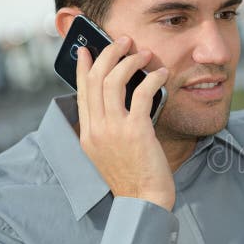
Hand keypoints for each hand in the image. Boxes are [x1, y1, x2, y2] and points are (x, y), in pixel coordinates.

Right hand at [76, 36, 175, 210]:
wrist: (144, 202)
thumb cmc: (134, 178)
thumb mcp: (111, 152)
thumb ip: (110, 129)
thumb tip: (121, 103)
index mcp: (87, 134)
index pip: (82, 91)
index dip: (84, 67)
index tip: (87, 49)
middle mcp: (96, 129)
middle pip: (96, 79)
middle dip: (109, 54)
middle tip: (123, 41)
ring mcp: (114, 130)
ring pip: (113, 81)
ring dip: (129, 61)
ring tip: (144, 53)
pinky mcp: (136, 131)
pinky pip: (142, 94)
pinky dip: (152, 78)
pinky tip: (161, 74)